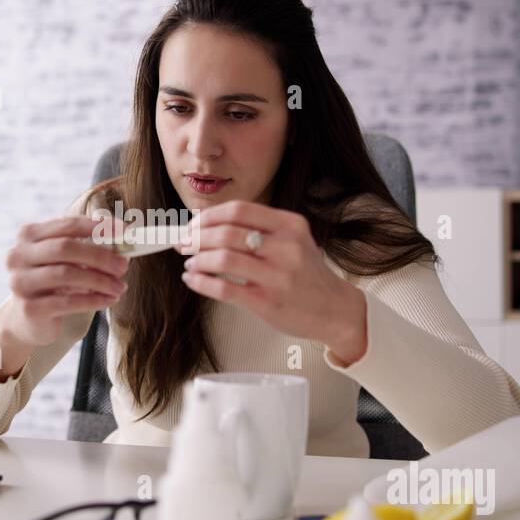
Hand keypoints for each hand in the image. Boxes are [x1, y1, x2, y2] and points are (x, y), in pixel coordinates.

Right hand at [0, 215, 128, 346]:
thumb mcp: (65, 261)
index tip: (124, 231)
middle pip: (65, 248)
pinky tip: (109, 300)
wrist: (28, 320)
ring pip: (67, 275)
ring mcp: (21, 282)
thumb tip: (123, 239)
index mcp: (28, 235)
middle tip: (123, 265)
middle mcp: (18, 255)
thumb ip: (86, 246)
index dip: (98, 226)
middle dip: (99, 256)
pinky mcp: (30, 308)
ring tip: (119, 287)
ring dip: (100, 280)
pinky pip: (68, 302)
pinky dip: (93, 300)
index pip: (67, 225)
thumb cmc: (53, 283)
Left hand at [177, 200, 369, 363]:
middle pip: (227, 233)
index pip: (239, 210)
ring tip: (190, 263)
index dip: (209, 216)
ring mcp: (277, 276)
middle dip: (197, 237)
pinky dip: (201, 282)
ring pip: (223, 259)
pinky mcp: (268, 302)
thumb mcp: (293, 240)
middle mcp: (286, 247)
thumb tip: (210, 225)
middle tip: (184, 243)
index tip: (194, 224)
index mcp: (290, 225)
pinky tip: (193, 279)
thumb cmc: (308, 275)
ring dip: (198, 260)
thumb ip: (259, 230)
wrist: (335, 309)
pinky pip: (225, 289)